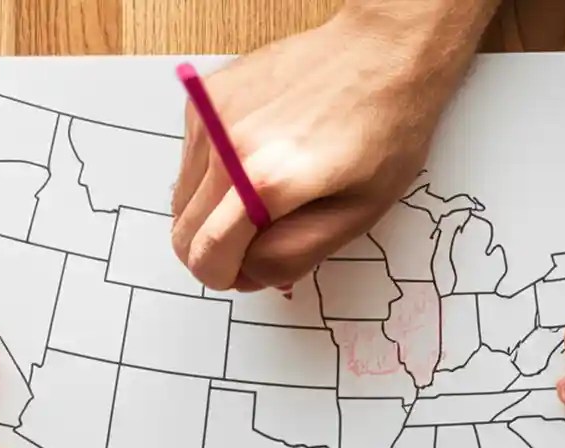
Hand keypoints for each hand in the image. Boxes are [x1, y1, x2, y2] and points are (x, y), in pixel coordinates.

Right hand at [171, 0, 496, 290]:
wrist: (380, 52)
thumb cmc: (382, 128)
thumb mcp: (358, 213)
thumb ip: (297, 254)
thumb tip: (251, 274)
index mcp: (268, 182)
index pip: (207, 256)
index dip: (224, 278)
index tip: (243, 275)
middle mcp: (228, 147)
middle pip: (184, 232)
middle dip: (214, 253)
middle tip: (256, 245)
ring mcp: (211, 116)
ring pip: (182, 199)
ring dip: (214, 213)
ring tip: (264, 198)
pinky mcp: (205, 96)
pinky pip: (189, 161)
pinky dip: (214, 175)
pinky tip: (256, 160)